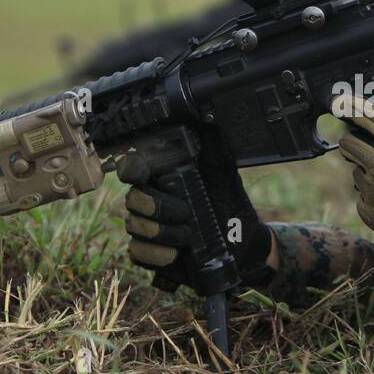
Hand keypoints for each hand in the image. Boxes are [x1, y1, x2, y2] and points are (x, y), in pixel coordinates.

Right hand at [117, 128, 273, 288]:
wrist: (242, 245)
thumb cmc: (230, 204)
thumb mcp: (224, 173)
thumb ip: (214, 146)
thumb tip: (208, 118)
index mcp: (164, 177)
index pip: (134, 167)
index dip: (131, 168)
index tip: (139, 171)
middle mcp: (151, 199)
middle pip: (131, 198)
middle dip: (156, 207)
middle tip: (186, 213)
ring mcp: (148, 226)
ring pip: (133, 226)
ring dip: (161, 232)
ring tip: (188, 235)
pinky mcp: (150, 253)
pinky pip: (136, 252)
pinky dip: (156, 254)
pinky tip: (176, 254)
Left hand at [334, 76, 373, 265]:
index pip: (367, 117)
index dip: (351, 107)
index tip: (340, 102)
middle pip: (348, 143)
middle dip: (350, 142)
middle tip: (358, 147)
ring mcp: (372, 189)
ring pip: (355, 171)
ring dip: (366, 173)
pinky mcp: (369, 211)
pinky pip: (361, 198)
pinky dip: (371, 198)